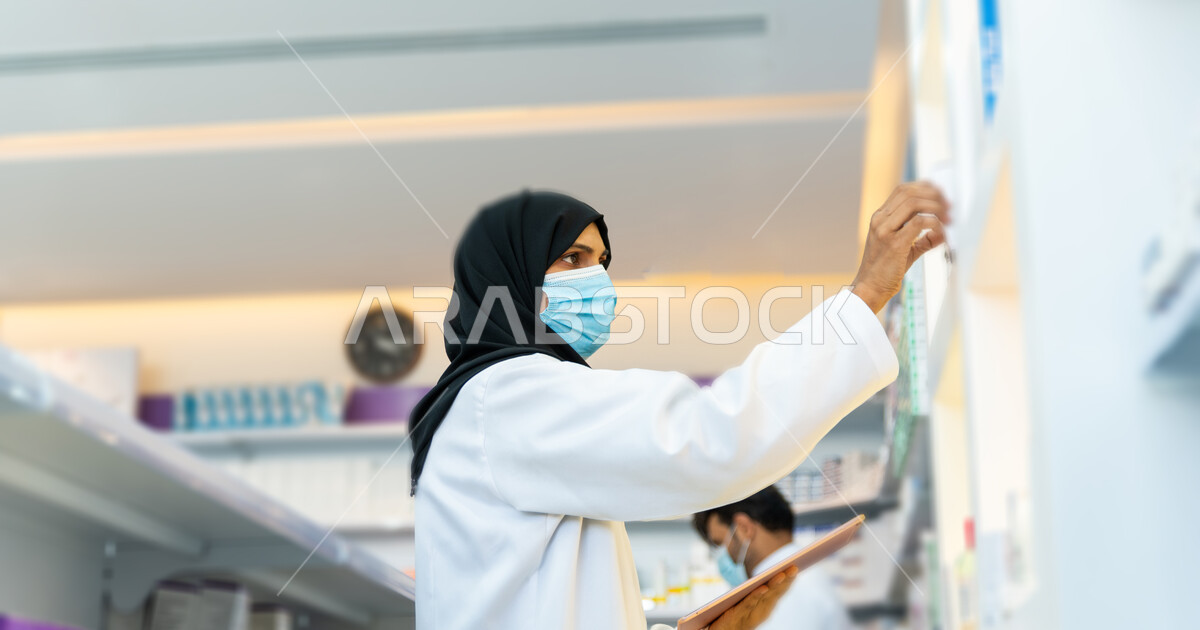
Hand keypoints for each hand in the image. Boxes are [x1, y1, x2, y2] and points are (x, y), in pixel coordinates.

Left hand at [708, 566, 798, 629]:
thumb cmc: (735, 616)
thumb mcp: (748, 603)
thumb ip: (756, 594)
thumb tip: (766, 579)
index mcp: (764, 607)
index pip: (778, 592)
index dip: (787, 581)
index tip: (795, 568)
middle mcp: (761, 612)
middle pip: (775, 593)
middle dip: (785, 580)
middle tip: (794, 567)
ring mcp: (751, 614)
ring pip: (765, 597)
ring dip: (774, 585)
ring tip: (782, 574)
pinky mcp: (738, 614)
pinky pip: (749, 604)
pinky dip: (757, 596)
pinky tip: (763, 588)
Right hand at [852, 181, 950, 312]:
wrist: (870, 288)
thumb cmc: (885, 270)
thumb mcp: (903, 249)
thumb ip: (921, 238)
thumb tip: (941, 233)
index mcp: (880, 218)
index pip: (902, 190)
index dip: (924, 188)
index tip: (941, 195)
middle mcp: (880, 220)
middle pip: (910, 192)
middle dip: (934, 196)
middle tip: (949, 207)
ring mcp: (885, 230)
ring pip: (914, 203)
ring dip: (936, 207)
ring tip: (947, 218)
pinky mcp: (894, 243)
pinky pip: (920, 223)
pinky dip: (935, 223)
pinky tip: (940, 232)